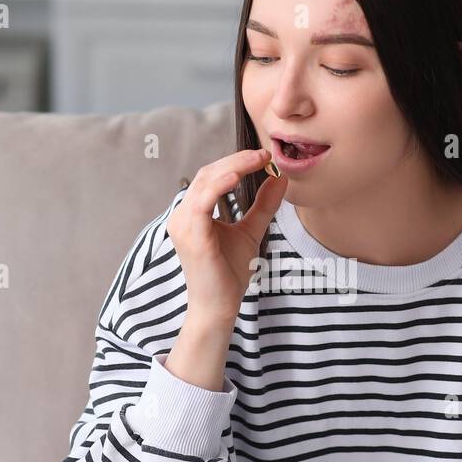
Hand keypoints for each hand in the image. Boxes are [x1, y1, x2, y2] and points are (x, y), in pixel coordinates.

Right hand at [167, 148, 287, 324]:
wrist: (219, 307)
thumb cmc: (229, 274)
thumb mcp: (251, 231)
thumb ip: (263, 205)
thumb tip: (279, 179)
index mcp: (193, 213)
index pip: (212, 176)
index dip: (236, 162)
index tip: (264, 157)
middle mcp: (182, 215)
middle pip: (208, 174)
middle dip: (237, 160)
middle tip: (264, 154)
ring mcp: (183, 224)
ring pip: (205, 182)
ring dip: (232, 168)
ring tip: (258, 160)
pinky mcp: (190, 235)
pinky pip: (202, 202)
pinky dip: (219, 186)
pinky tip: (237, 177)